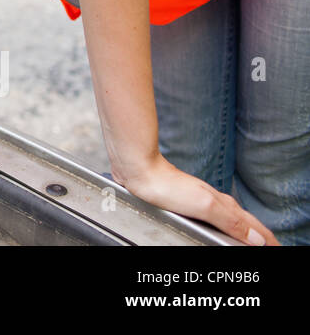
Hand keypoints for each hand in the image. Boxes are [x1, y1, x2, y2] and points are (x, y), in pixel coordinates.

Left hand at [117, 152, 279, 244]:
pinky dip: (223, 227)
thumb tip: (257, 238)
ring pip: (230, 219)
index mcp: (225, 205)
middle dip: (259, 235)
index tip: (277, 248)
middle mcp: (216, 202)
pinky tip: (216, 229)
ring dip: (243, 231)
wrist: (140, 170)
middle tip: (270, 246)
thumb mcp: (204, 205)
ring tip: (250, 240)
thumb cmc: (167, 185)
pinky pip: (212, 218)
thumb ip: (231, 221)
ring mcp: (201, 202)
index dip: (268, 239)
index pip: (254, 226)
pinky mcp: (185, 203)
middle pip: (245, 222)